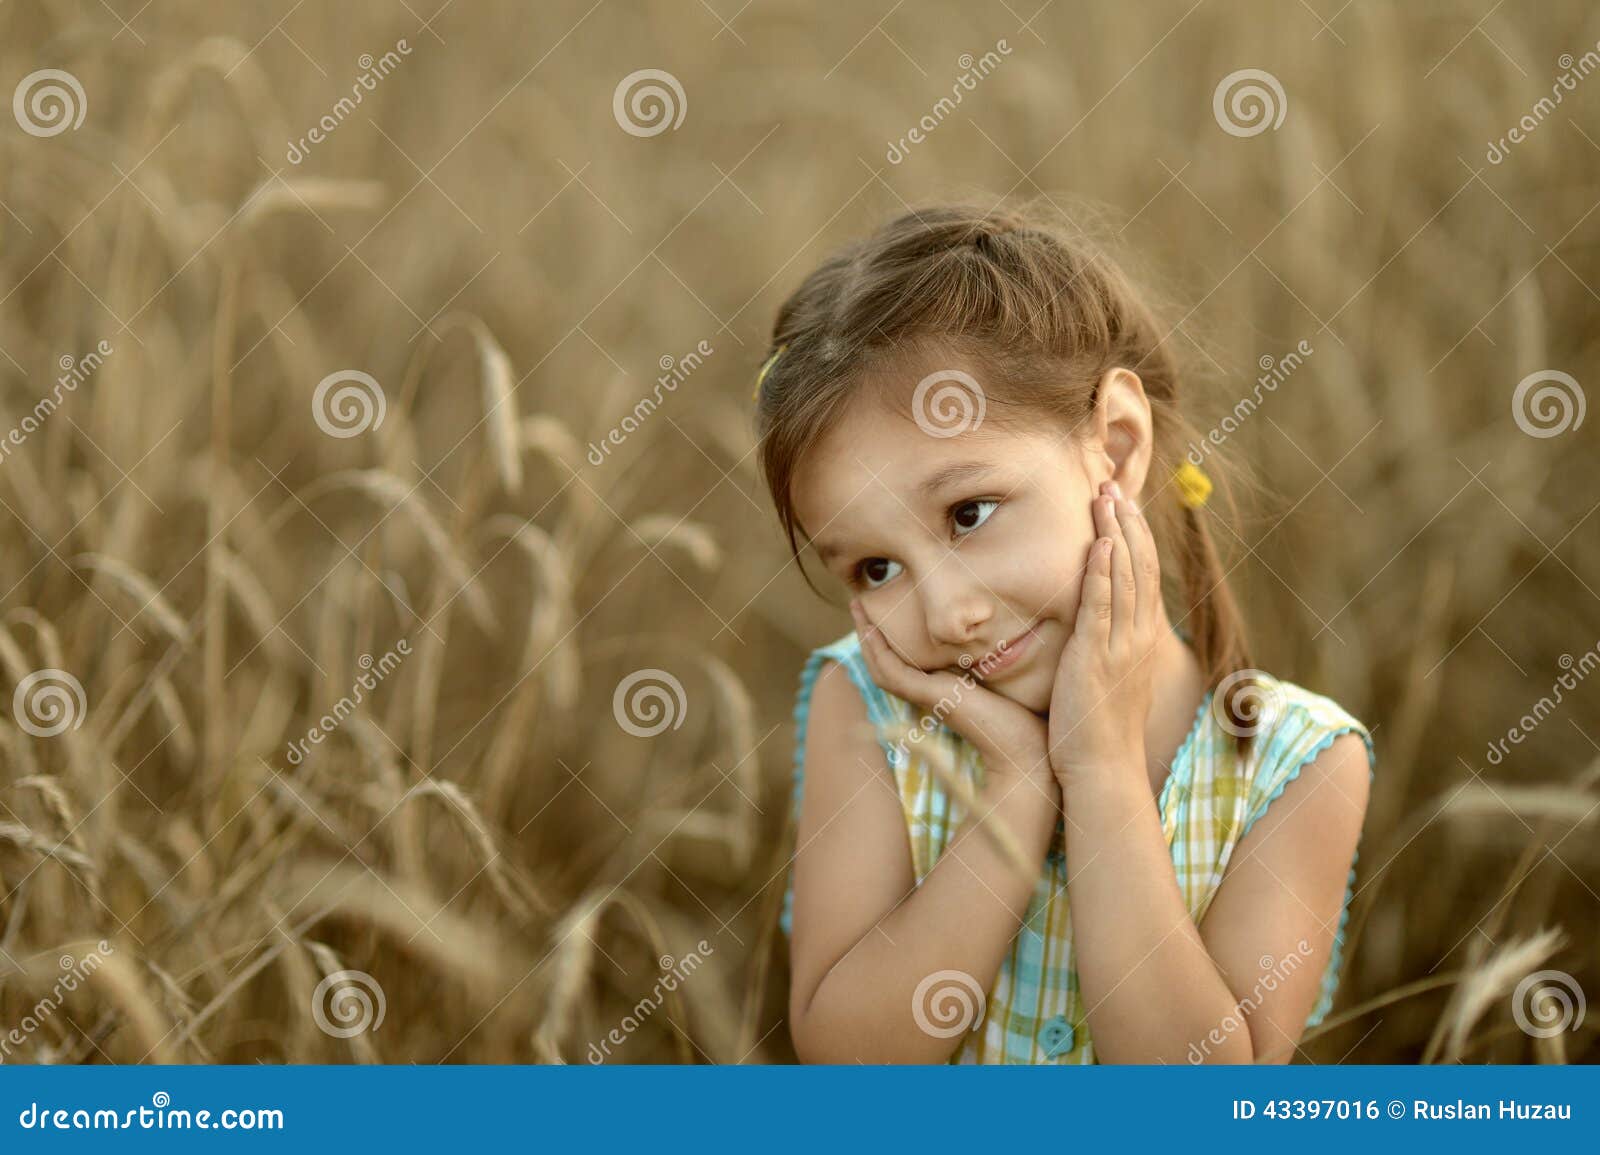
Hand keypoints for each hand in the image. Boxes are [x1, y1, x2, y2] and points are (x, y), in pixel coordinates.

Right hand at [849, 598, 1051, 784]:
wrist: (1029, 746)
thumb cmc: (1025, 714)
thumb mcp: (1002, 674)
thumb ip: (991, 656)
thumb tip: (1001, 629)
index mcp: (942, 689)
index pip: (903, 663)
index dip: (887, 638)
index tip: (881, 608)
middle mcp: (929, 694)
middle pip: (884, 663)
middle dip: (869, 632)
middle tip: (858, 603)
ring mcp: (928, 697)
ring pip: (882, 667)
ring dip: (866, 638)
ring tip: (858, 608)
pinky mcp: (933, 698)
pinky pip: (894, 674)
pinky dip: (879, 652)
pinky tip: (872, 631)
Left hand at [1046, 480, 1160, 785]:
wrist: (1101, 769)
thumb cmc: (1097, 730)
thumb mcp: (1108, 678)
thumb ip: (1104, 646)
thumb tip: (1094, 628)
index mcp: (1141, 639)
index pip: (1144, 575)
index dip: (1135, 537)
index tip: (1123, 503)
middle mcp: (1137, 637)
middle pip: (1139, 566)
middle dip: (1126, 523)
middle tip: (1112, 485)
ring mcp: (1120, 646)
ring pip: (1124, 579)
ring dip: (1115, 535)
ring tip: (1106, 498)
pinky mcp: (1096, 658)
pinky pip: (1102, 608)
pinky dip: (1102, 574)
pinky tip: (1098, 545)